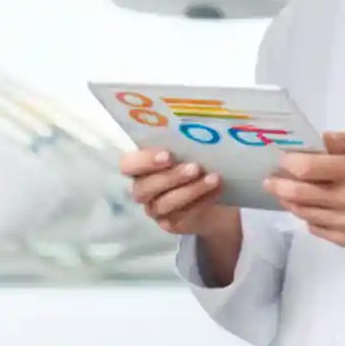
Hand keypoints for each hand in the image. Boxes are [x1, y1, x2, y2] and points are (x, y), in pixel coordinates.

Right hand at [119, 148, 233, 235]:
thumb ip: (184, 141)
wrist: (209, 193)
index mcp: (140, 167)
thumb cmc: (193, 162)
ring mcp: (155, 209)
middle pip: (144, 188)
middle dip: (171, 177)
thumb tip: (200, 121)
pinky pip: (183, 216)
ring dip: (190, 190)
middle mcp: (143, 189)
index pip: (128, 164)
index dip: (144, 161)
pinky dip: (202, 202)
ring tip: (213, 178)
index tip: (168, 155)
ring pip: (165, 204)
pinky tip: (216, 190)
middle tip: (195, 167)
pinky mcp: (171, 224)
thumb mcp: (188, 150)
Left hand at [263, 132, 344, 261]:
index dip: (288, 163)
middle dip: (278, 185)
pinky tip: (307, 208)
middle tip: (269, 180)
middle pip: (298, 194)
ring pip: (303, 213)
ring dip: (289, 202)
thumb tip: (317, 140)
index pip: (308, 169)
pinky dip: (307, 217)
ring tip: (284, 193)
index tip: (282, 159)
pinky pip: (315, 228)